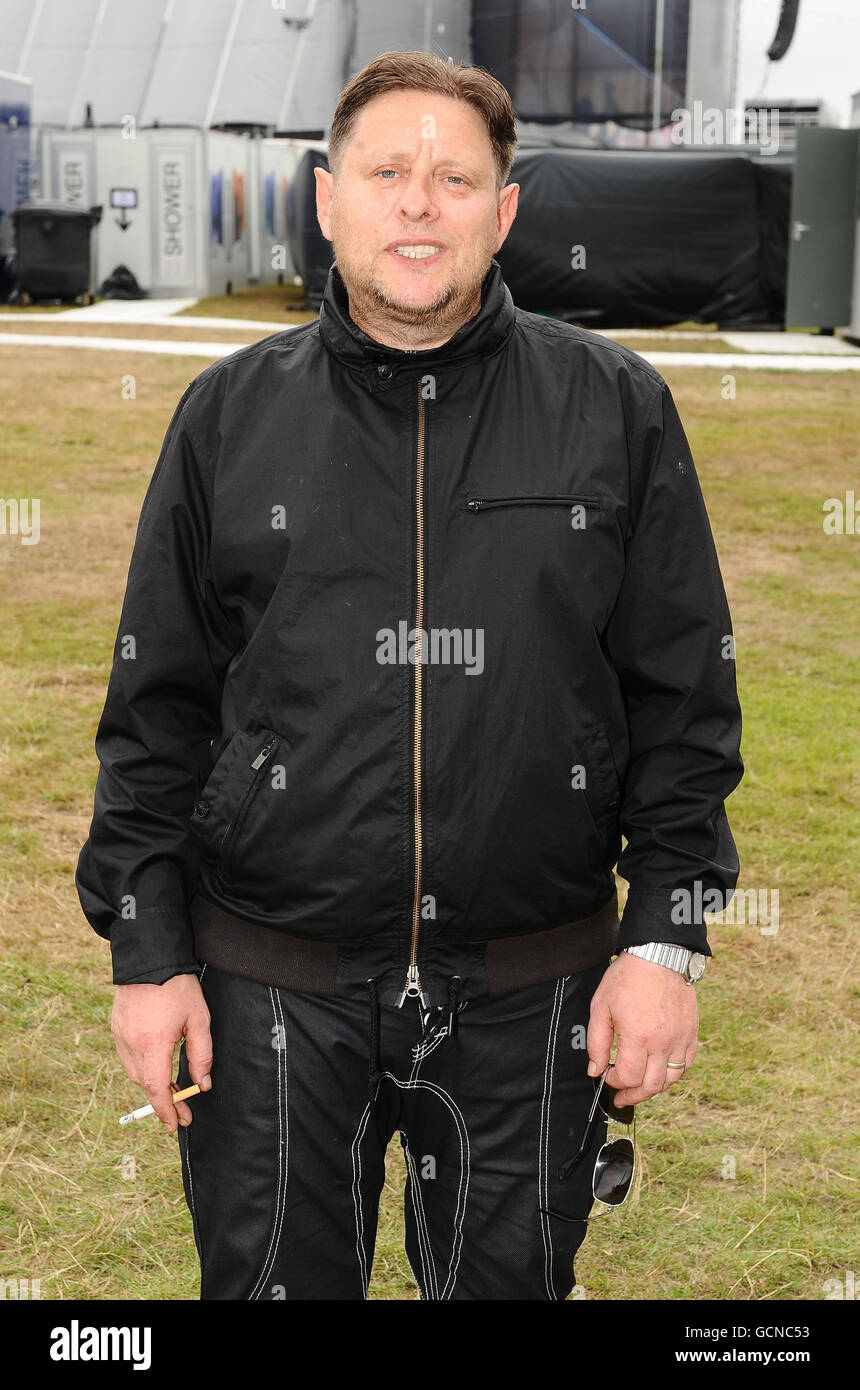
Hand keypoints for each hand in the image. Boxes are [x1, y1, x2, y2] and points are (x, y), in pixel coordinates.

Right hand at [111, 973, 212, 1132]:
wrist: (150, 957)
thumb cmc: (178, 986)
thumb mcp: (199, 1019)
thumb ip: (202, 1055)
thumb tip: (202, 1084)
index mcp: (152, 1043)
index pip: (156, 1088)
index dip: (166, 1110)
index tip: (175, 1124)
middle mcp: (131, 1043)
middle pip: (144, 1084)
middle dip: (163, 1100)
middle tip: (182, 1109)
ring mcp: (120, 1035)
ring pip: (134, 1072)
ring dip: (152, 1084)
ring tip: (172, 1088)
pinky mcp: (116, 1027)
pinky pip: (127, 1056)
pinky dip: (141, 1067)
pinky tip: (156, 1064)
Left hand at [586, 952, 697, 1106]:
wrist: (659, 955)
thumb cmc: (627, 978)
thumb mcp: (601, 1007)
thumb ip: (597, 1042)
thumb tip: (595, 1070)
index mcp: (638, 1037)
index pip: (628, 1078)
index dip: (615, 1083)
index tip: (607, 1076)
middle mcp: (662, 1043)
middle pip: (651, 1086)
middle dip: (633, 1096)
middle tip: (622, 1097)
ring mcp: (680, 1039)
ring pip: (671, 1079)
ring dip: (654, 1088)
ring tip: (641, 1087)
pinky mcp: (691, 1032)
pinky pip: (686, 1064)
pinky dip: (674, 1074)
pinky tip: (662, 1071)